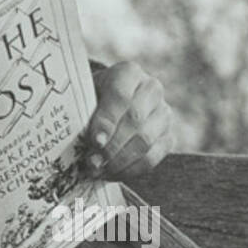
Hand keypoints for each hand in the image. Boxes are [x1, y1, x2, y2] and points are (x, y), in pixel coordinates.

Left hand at [85, 62, 173, 179]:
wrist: (113, 101)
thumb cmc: (94, 97)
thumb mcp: (86, 94)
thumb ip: (84, 111)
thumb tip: (78, 140)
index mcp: (129, 73)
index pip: (120, 96)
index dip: (107, 121)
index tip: (95, 141)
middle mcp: (152, 89)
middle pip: (135, 121)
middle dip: (111, 147)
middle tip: (92, 164)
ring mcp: (163, 113)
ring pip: (146, 141)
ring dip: (120, 161)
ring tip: (99, 171)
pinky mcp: (168, 136)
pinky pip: (153, 157)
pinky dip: (131, 170)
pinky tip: (113, 174)